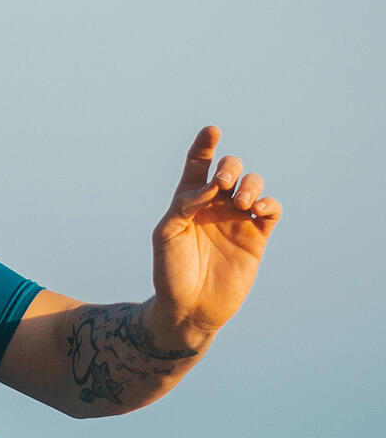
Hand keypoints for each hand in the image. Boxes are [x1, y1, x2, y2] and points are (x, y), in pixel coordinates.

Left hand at [151, 126, 281, 344]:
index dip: (204, 146)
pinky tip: (257, 209)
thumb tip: (213, 186)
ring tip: (241, 201)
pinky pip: (271, 209)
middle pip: (229, 169)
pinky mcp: (257, 236)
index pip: (197, 165)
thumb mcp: (166, 234)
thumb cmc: (170, 271)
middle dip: (230, 168)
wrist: (189, 307)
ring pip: (253, 184)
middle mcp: (214, 205)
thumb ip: (184, 206)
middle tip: (223, 184)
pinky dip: (268, 203)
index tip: (212, 130)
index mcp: (187, 201)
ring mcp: (237, 219)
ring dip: (250, 184)